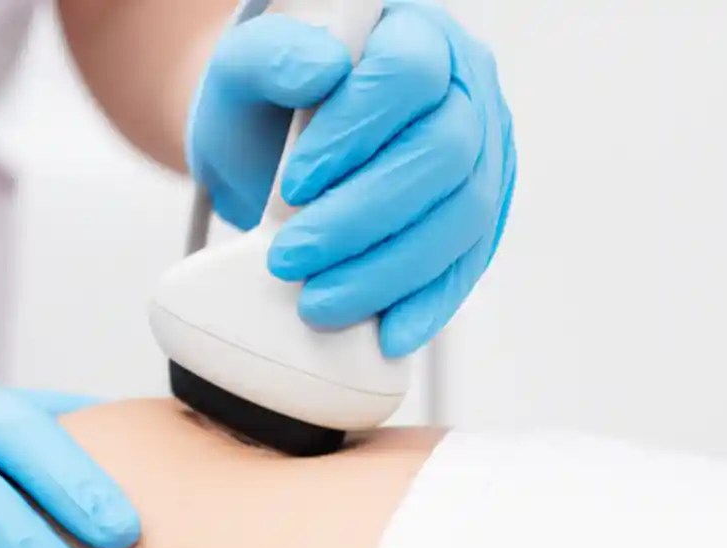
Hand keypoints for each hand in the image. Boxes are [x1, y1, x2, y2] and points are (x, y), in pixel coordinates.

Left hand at [187, 0, 516, 356]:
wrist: (269, 146)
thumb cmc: (263, 100)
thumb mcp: (244, 67)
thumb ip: (273, 55)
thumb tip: (320, 70)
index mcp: (415, 35)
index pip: (409, 74)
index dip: (357, 131)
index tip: (293, 182)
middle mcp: (464, 90)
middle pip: (444, 154)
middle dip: (362, 218)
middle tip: (288, 259)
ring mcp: (482, 157)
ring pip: (462, 217)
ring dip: (388, 270)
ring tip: (318, 302)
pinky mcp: (476, 219)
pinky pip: (466, 264)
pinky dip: (426, 303)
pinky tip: (387, 332)